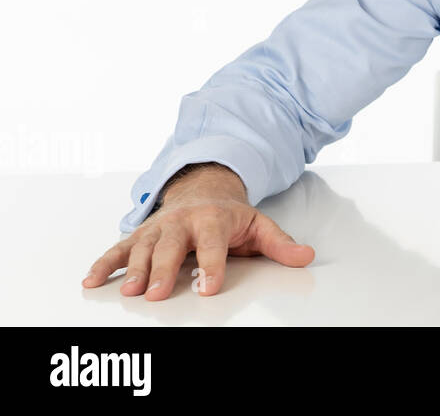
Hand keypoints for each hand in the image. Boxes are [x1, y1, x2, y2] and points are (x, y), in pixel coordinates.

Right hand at [82, 163, 314, 299]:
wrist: (204, 188)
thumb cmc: (230, 215)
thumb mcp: (259, 225)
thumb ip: (280, 244)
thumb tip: (306, 257)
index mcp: (213, 220)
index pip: (212, 244)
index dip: (211, 266)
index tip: (208, 287)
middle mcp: (182, 222)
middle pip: (171, 247)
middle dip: (163, 270)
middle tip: (155, 293)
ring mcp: (158, 228)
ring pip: (143, 248)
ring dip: (132, 269)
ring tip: (127, 291)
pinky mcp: (140, 234)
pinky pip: (119, 248)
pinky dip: (103, 263)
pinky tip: (91, 280)